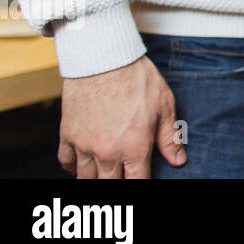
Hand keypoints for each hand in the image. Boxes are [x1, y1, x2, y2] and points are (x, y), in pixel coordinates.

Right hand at [58, 55, 185, 178]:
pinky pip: (66, 162)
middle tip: (122, 176)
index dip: (142, 184)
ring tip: (104, 173)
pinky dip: (73, 167)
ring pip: (86, 178)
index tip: (143, 180)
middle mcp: (107, 152)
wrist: (103, 58)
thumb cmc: (136, 78)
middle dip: (117, 184)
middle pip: (109, 185)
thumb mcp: (164, 105)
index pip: (137, 182)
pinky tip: (82, 165)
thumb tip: (178, 160)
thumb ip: (169, 137)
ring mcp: (84, 145)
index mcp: (134, 147)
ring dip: (95, 178)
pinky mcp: (67, 134)